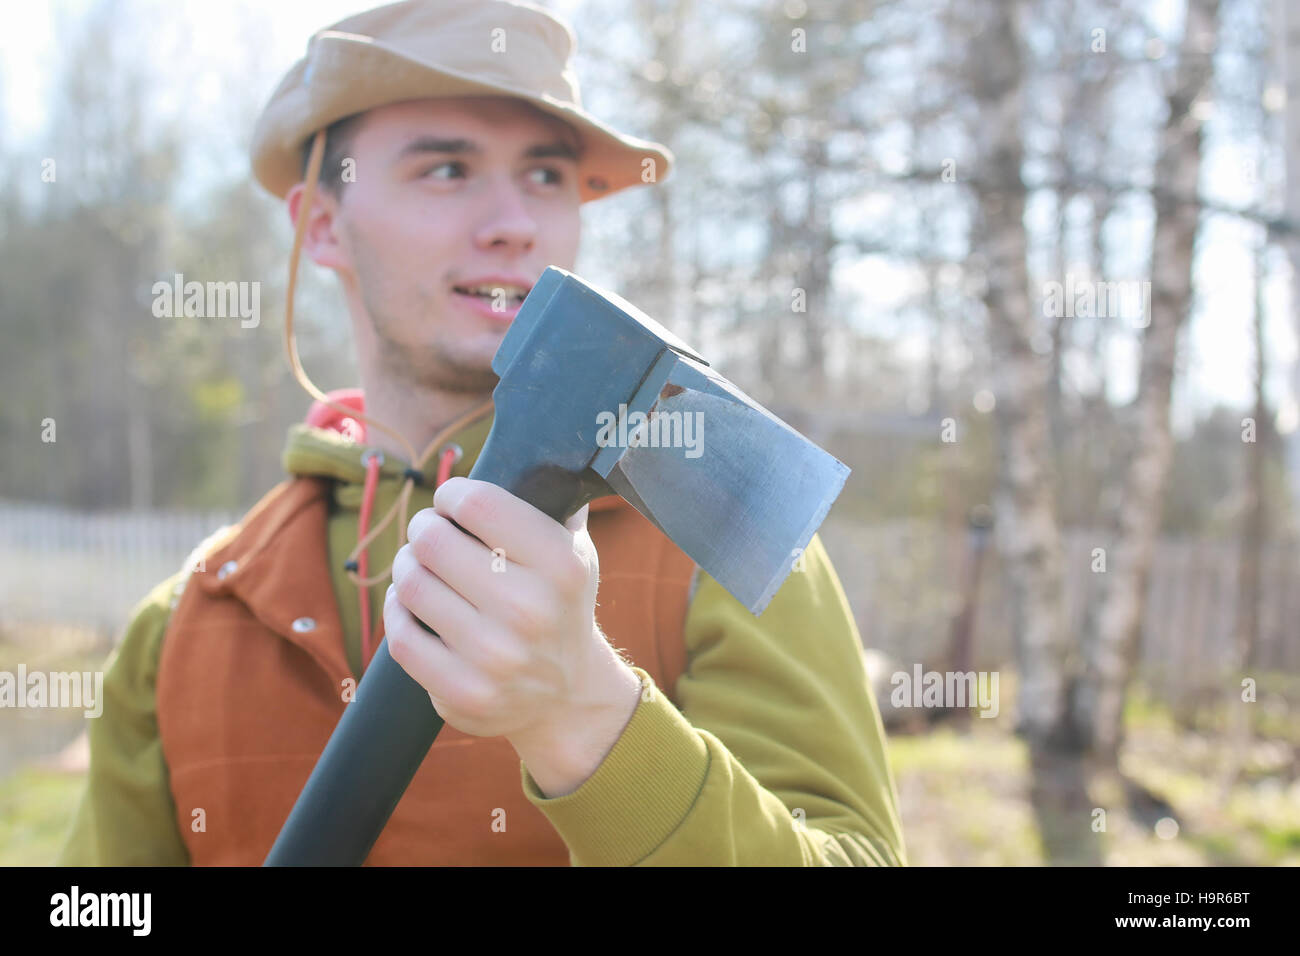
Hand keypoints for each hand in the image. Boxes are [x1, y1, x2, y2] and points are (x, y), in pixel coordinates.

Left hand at [384, 477, 640, 794]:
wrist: (567, 694)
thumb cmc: (559, 603)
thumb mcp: (575, 550)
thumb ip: (554, 500)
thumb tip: (532, 444)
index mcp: (561, 565)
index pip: (475, 503)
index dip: (452, 495)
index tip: (453, 502)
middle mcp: (530, 611)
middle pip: (432, 540)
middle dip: (424, 529)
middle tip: (430, 533)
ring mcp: (494, 657)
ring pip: (410, 584)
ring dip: (407, 567)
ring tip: (420, 566)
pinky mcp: (462, 694)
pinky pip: (400, 635)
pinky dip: (398, 612)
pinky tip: (411, 605)